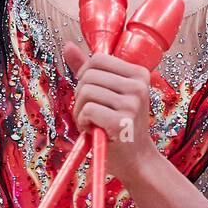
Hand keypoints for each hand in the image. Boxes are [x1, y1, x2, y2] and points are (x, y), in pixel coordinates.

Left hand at [63, 43, 159, 183]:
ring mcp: (133, 103)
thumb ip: (88, 69)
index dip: (85, 76)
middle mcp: (139, 86)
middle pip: (88, 75)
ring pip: (85, 92)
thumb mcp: (108, 94)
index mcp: (140, 73)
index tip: (93, 95)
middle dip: (81, 96)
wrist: (137, 161)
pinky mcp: (123, 121)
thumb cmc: (120, 127)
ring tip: (93, 123)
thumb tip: (68, 46)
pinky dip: (84, 122)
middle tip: (92, 114)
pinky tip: (95, 131)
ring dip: (80, 111)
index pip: (98, 59)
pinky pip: (87, 110)